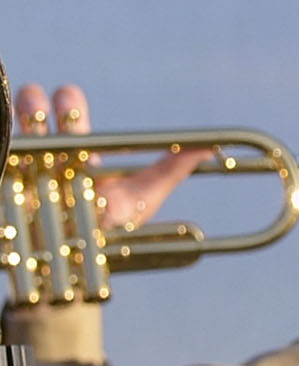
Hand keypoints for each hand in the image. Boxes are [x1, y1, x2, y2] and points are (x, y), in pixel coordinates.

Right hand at [12, 80, 204, 235]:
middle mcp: (52, 167)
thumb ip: (171, 170)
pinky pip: (6, 177)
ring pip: (19, 149)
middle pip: (40, 131)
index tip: (66, 94)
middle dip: (35, 111)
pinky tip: (2, 148)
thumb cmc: (114, 232)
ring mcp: (29, 184)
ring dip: (16, 129)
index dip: (68, 110)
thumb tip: (211, 146)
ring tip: (14, 112)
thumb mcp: (144, 198)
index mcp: (82, 160)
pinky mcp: (14, 199)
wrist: (83, 271)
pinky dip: (4, 160)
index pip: (73, 127)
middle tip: (34, 94)